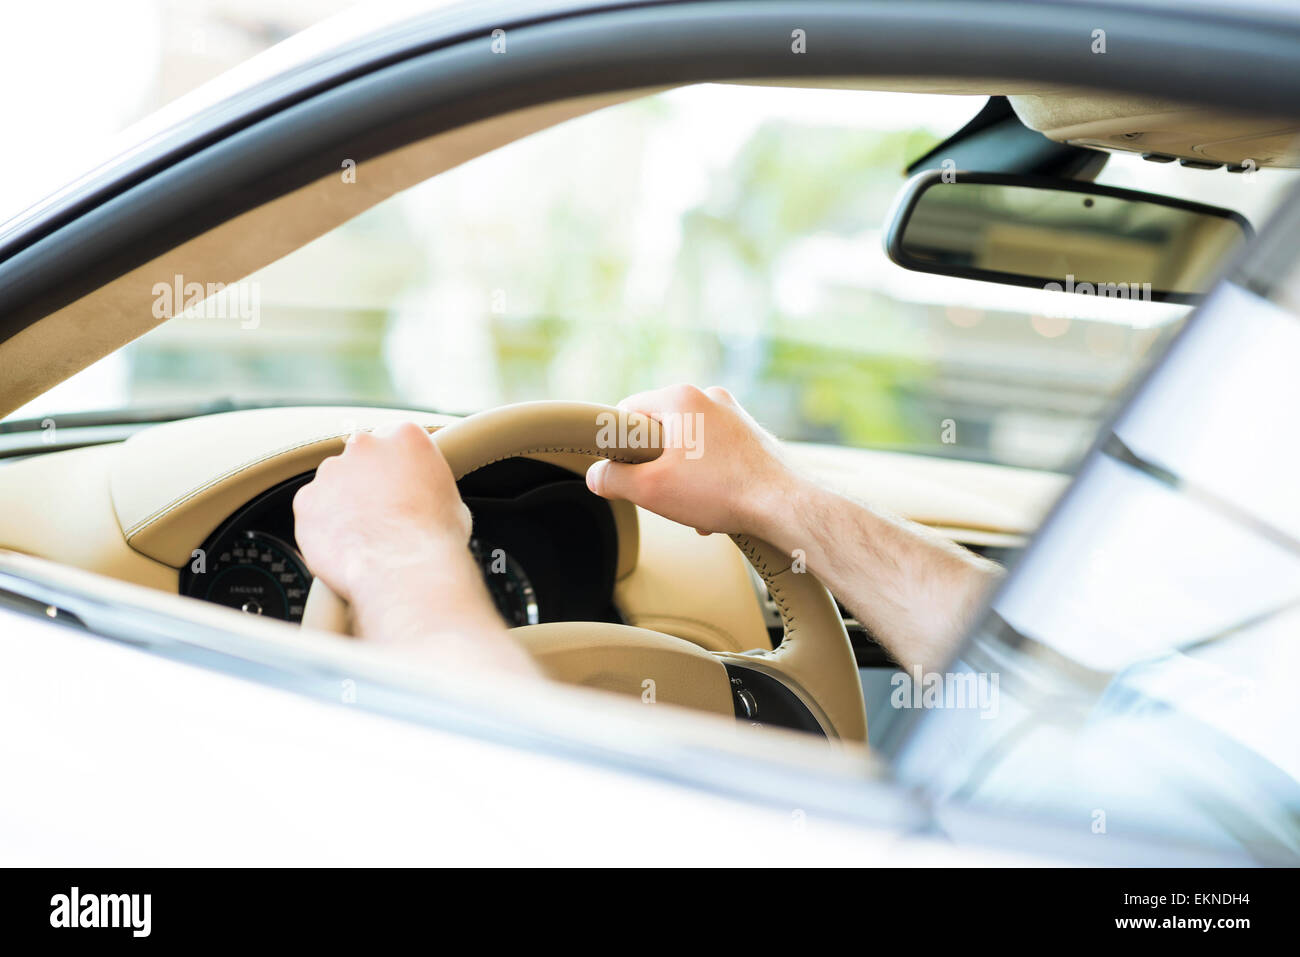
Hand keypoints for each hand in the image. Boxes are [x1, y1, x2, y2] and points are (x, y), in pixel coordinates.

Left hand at [294, 422, 539, 676]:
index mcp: (406, 436)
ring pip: (333, 484)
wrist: (406, 570)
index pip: (396, 439)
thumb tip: (427, 501)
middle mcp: (365, 445)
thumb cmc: (435, 540)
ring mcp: (331, 471)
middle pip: (361, 457)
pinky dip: (323, 526)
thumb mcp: (452, 502)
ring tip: (363, 536)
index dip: (398, 466)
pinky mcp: (306, 500)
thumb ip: (429, 488)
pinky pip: (312, 511)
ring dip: (343, 503)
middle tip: (381, 512)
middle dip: (367, 481)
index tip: (399, 485)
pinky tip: (345, 546)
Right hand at [585, 384, 796, 536]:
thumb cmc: (721, 491)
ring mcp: (734, 416)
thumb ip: (614, 480)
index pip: (627, 412)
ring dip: (683, 478)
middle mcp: (710, 398)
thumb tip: (597, 476)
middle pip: (660, 431)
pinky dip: (708, 479)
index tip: (622, 471)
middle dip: (656, 467)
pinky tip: (715, 507)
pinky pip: (714, 455)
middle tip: (662, 494)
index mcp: (681, 397)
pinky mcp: (751, 436)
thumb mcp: (651, 489)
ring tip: (693, 507)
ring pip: (688, 447)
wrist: (785, 505)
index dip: (618, 445)